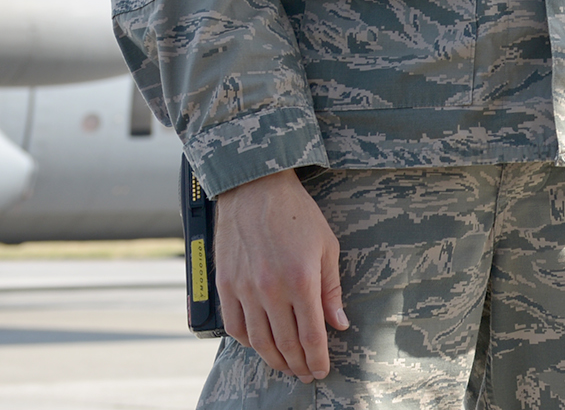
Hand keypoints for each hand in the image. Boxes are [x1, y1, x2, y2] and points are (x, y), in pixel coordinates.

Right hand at [214, 169, 347, 381]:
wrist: (255, 189)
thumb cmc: (297, 214)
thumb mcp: (326, 246)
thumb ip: (331, 289)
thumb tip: (339, 324)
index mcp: (301, 280)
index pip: (311, 334)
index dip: (318, 358)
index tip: (322, 370)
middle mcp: (271, 290)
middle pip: (285, 343)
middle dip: (298, 364)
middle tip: (306, 374)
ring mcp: (244, 289)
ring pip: (258, 341)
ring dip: (274, 359)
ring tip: (286, 366)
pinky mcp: (225, 285)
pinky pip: (234, 326)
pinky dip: (248, 342)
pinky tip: (260, 345)